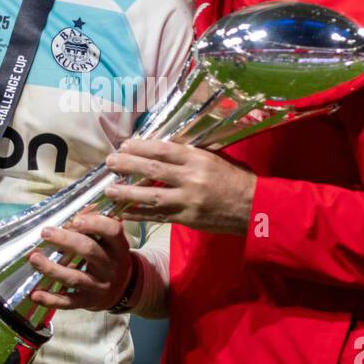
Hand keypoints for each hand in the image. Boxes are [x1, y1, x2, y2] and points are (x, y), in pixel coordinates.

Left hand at [26, 211, 134, 311]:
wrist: (123, 290)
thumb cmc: (109, 257)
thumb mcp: (110, 242)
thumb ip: (94, 225)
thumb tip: (74, 210)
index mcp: (117, 246)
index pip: (112, 231)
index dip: (95, 224)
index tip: (75, 220)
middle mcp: (110, 266)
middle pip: (89, 251)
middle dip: (66, 240)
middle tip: (45, 232)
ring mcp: (99, 286)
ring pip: (75, 278)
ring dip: (52, 269)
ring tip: (33, 258)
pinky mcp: (87, 302)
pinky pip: (68, 302)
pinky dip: (50, 299)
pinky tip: (35, 294)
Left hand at [105, 139, 256, 235]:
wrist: (255, 207)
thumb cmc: (236, 178)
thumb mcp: (216, 158)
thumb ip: (191, 154)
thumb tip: (164, 147)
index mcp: (198, 159)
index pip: (164, 149)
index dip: (141, 146)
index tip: (124, 145)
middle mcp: (191, 178)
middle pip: (153, 169)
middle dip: (128, 165)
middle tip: (109, 162)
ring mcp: (188, 200)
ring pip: (152, 195)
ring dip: (127, 192)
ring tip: (108, 190)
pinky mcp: (188, 219)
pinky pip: (159, 216)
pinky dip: (140, 214)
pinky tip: (124, 212)